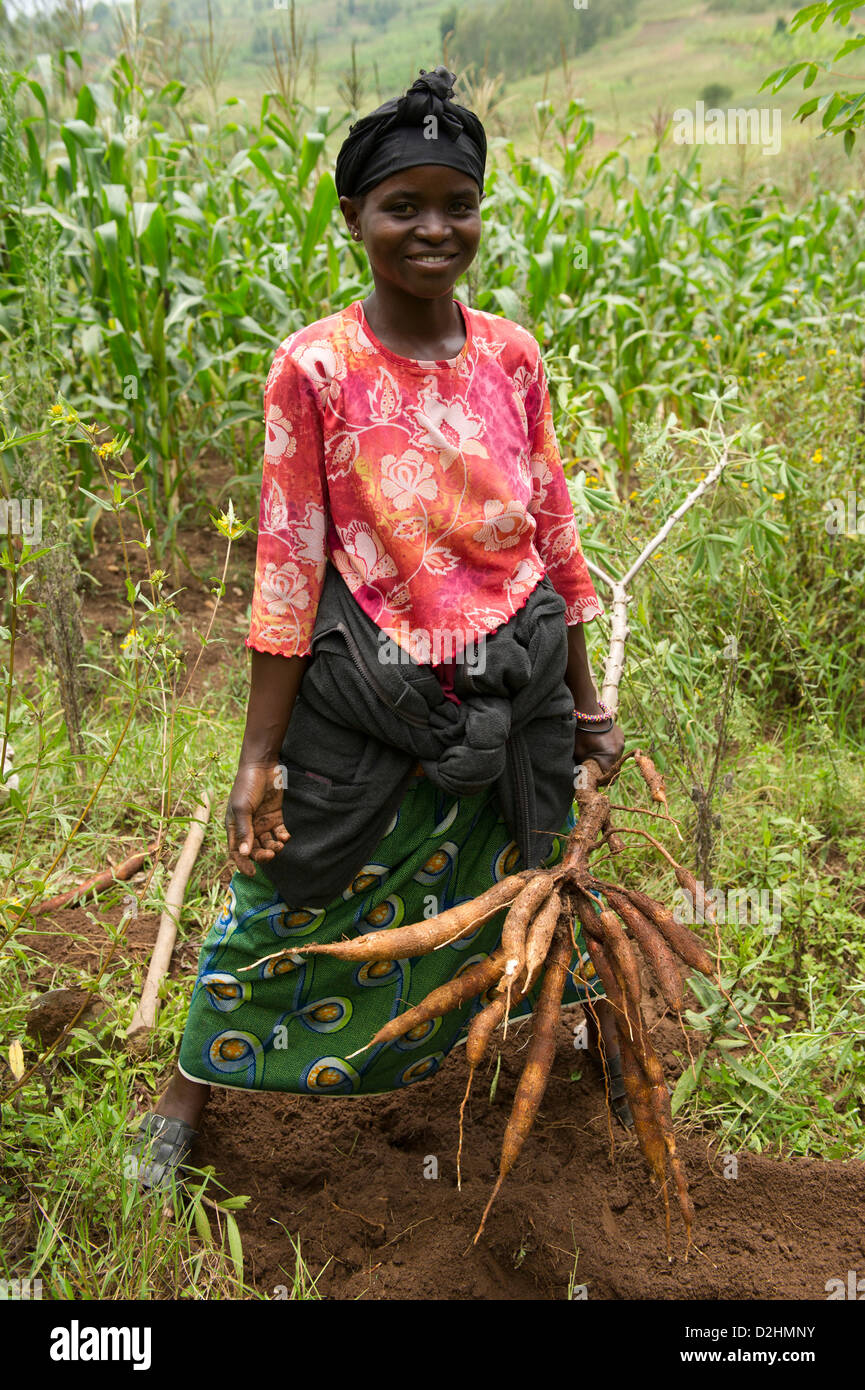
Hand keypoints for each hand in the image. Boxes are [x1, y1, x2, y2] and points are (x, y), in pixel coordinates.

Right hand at [225, 761, 289, 875]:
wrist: (262, 766)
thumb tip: (244, 854)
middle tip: (270, 854)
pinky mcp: (275, 816)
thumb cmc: (247, 786)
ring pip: (267, 843)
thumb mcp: (243, 808)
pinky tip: (285, 836)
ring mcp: (262, 822)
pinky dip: (282, 837)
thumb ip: (245, 830)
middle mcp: (248, 827)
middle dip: (261, 855)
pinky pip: (279, 833)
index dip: (242, 864)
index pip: (236, 851)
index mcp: (234, 826)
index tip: (251, 873)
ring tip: (279, 844)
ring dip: (273, 847)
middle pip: (253, 850)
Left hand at [573, 721, 624, 775]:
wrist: (588, 712)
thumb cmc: (581, 733)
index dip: (601, 780)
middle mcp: (619, 750)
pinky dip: (609, 749)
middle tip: (593, 767)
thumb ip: (583, 768)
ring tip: (595, 753)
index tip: (593, 779)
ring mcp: (622, 741)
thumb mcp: (579, 753)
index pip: (609, 777)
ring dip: (607, 758)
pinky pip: (616, 748)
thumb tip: (582, 779)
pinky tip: (599, 744)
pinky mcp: (621, 735)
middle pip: (613, 767)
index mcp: (610, 756)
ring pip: (615, 757)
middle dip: (603, 769)